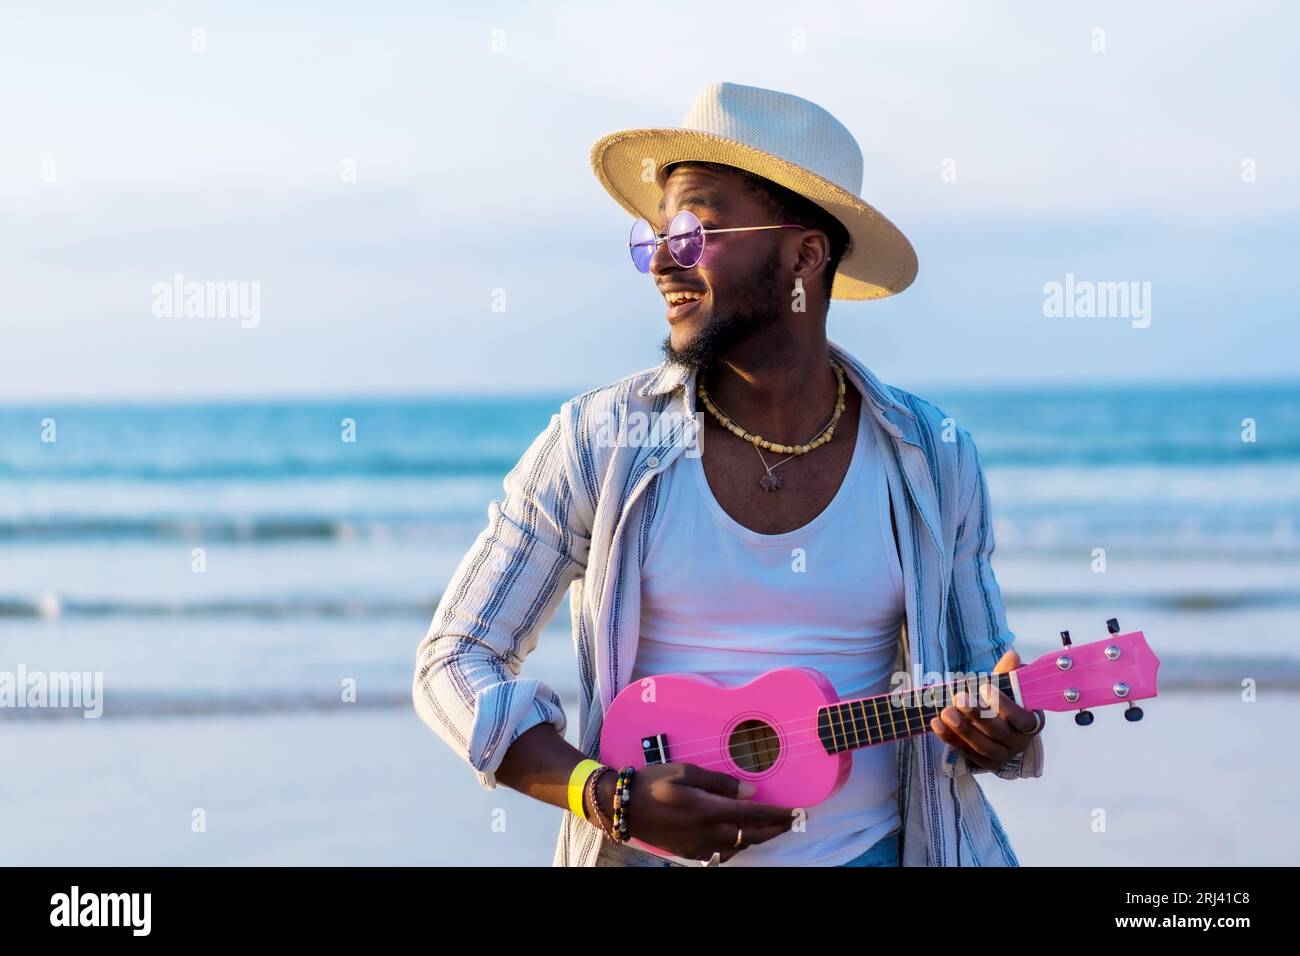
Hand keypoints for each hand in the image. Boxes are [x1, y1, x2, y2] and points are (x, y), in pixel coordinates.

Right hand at [594, 763, 798, 862]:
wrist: (624, 807)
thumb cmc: (654, 781)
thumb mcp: (686, 772)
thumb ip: (720, 782)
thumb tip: (750, 790)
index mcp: (707, 809)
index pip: (752, 814)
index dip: (776, 814)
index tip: (795, 812)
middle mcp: (706, 832)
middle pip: (751, 835)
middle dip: (774, 829)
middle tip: (791, 822)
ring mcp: (698, 846)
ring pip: (739, 847)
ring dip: (758, 838)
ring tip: (771, 828)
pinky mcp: (690, 853)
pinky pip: (722, 854)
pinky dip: (737, 847)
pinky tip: (741, 838)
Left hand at [929, 650, 1044, 771]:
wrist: (996, 723)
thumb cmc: (1002, 701)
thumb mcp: (1006, 686)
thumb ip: (1007, 673)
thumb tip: (1012, 656)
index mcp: (1031, 722)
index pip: (1023, 720)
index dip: (1005, 706)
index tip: (984, 687)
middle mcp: (1019, 742)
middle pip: (999, 733)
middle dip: (978, 715)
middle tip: (958, 698)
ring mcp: (1002, 756)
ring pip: (983, 747)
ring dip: (962, 729)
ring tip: (946, 712)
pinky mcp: (984, 764)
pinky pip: (966, 753)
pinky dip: (950, 738)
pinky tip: (937, 723)